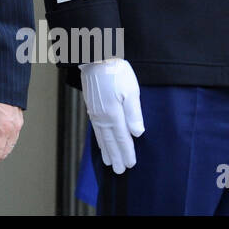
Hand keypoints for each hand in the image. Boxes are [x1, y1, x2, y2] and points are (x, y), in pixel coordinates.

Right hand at [80, 57, 143, 174]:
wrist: (95, 57)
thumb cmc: (116, 72)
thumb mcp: (131, 91)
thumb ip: (134, 113)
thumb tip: (137, 133)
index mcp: (113, 114)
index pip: (122, 138)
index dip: (127, 152)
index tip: (131, 164)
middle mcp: (102, 116)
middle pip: (110, 141)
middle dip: (116, 156)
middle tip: (119, 171)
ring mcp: (95, 112)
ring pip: (101, 136)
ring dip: (106, 150)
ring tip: (109, 161)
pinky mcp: (91, 106)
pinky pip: (95, 128)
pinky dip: (98, 138)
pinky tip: (101, 140)